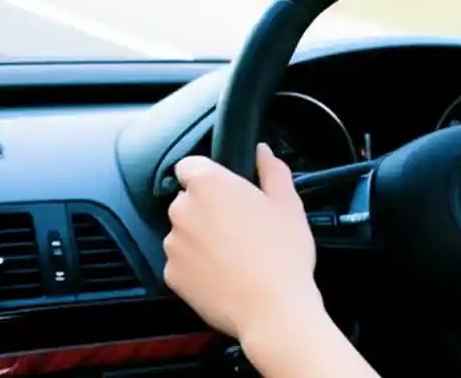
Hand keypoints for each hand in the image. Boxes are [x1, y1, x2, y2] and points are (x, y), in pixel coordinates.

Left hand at [163, 144, 322, 340]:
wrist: (272, 308)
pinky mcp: (171, 275)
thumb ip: (272, 169)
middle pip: (189, 200)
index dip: (209, 174)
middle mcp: (184, 211)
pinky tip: (226, 272)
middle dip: (210, 208)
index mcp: (210, 185)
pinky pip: (182, 262)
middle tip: (242, 224)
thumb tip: (262, 152)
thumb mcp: (288, 203)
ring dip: (203, 237)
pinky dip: (198, 265)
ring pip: (186, 232)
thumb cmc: (282, 255)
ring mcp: (174, 245)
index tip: (226, 187)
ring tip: (237, 253)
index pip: (190, 164)